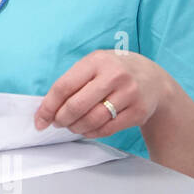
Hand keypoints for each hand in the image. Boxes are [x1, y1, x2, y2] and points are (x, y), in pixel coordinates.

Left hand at [34, 49, 171, 138]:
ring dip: (76, 127)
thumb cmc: (114, 72)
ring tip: (72, 126)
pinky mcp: (139, 111)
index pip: (64, 86)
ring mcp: (129, 94)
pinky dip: (91, 132)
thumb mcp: (94, 65)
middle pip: (76, 106)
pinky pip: (107, 128)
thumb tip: (46, 109)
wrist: (154, 79)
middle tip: (57, 123)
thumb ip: (72, 82)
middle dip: (61, 119)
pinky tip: (87, 129)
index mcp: (96, 61)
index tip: (40, 120)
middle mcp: (114, 76)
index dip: (48, 106)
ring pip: (92, 119)